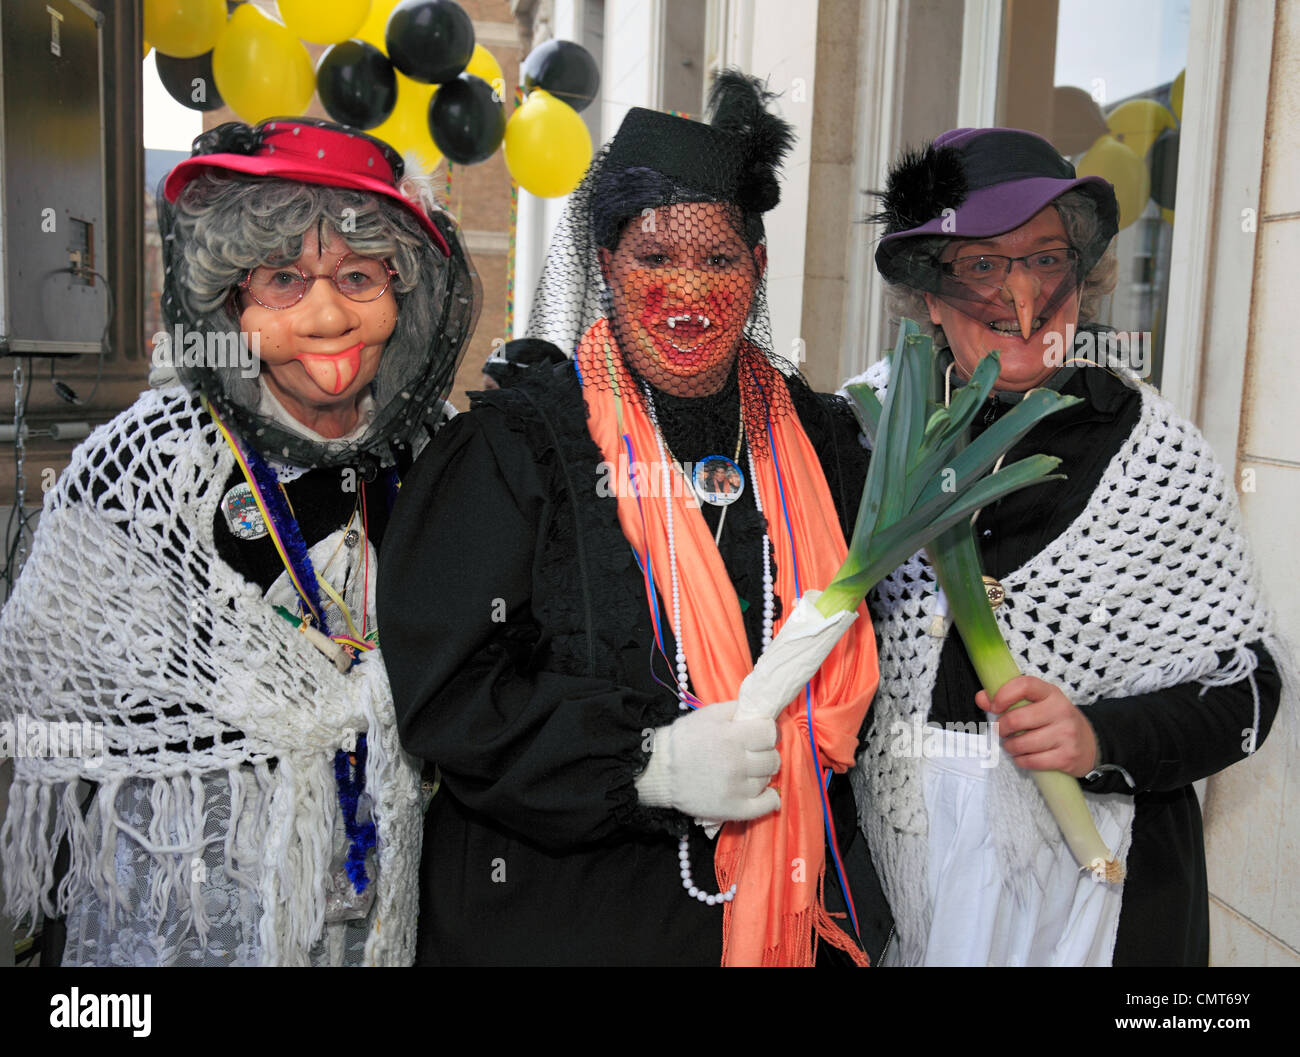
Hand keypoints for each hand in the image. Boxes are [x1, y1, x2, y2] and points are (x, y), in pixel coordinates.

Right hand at [635, 700, 780, 821]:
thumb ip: (736, 709)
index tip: (761, 734)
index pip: (770, 733)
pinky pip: (765, 806)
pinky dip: (770, 800)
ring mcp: (735, 788)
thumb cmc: (684, 739)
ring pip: (767, 779)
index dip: (768, 732)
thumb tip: (762, 711)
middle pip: (772, 758)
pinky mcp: (732, 808)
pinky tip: (766, 794)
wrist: (659, 770)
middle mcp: (736, 763)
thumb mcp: (709, 714)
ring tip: (747, 771)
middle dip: (765, 753)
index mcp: (732, 736)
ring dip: (761, 774)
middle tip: (752, 753)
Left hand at [977, 676, 1097, 777]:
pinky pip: (1032, 761)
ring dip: (1010, 747)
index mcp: (1051, 693)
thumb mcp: (1037, 704)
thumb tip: (981, 697)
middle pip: (1017, 719)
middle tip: (1002, 731)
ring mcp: (1066, 734)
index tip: (994, 706)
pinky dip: (1021, 761)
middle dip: (1002, 728)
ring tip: (1012, 745)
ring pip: (1022, 743)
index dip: (1004, 694)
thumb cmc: (1055, 721)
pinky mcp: (1067, 757)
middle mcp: (1061, 711)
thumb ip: (1008, 698)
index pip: (1025, 685)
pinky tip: (1023, 757)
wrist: (1089, 744)